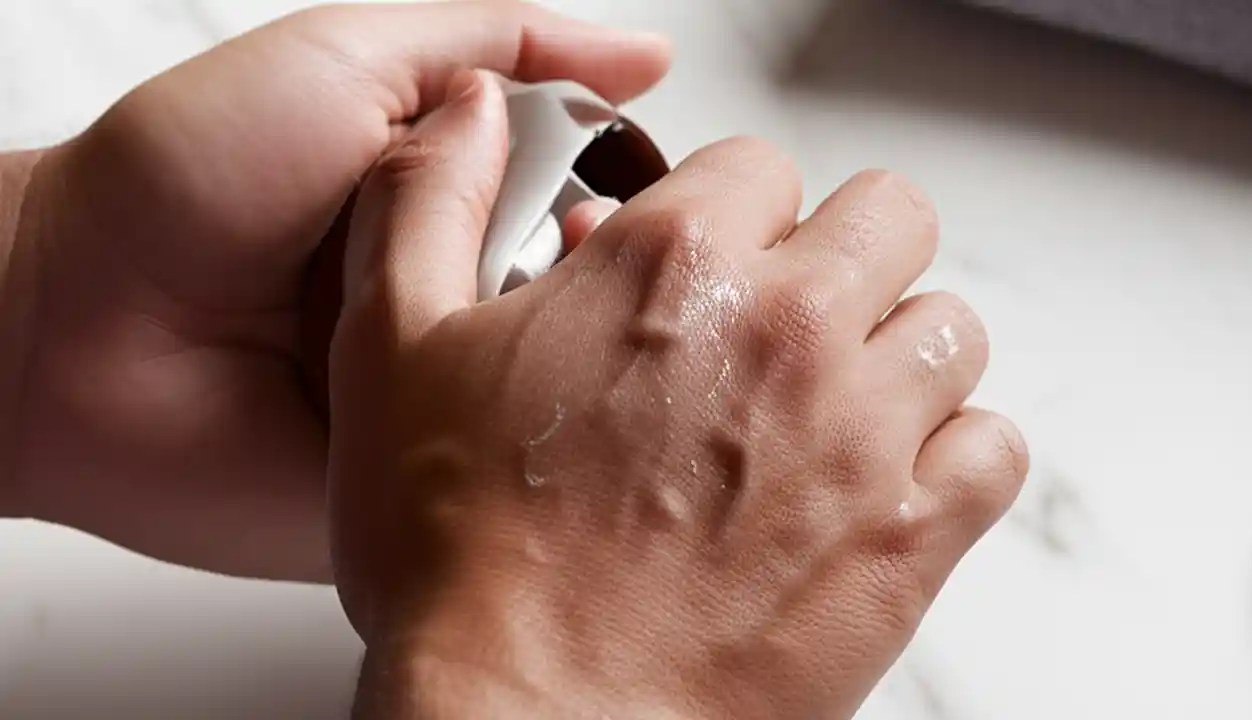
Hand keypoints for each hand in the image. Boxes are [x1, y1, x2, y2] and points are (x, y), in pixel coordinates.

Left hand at [3, 2, 669, 579]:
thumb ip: (499, 42)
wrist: (74, 322)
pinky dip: (506, 441)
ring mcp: (440, 382)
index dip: (620, 195)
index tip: (608, 199)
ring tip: (484, 332)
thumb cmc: (187, 178)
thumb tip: (639, 57)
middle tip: (524, 262)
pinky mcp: (420, 468)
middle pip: (590, 289)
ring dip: (540, 352)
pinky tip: (496, 419)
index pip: (597, 194)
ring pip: (555, 378)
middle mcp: (456, 285)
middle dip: (585, 274)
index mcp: (457, 193)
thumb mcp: (351, 60)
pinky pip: (498, 465)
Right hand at [329, 71, 1028, 717]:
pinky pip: (993, 447)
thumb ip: (429, 201)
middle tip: (785, 312)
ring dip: (898, 349)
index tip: (709, 259)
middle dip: (839, 250)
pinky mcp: (908, 536)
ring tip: (831, 400)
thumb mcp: (388, 345)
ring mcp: (860, 431)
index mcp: (671, 266)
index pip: (760, 164)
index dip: (729, 207)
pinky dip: (954, 451)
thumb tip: (470, 113)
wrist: (531, 719)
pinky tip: (884, 477)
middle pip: (890, 216)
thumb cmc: (461, 556)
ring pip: (948, 328)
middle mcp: (785, 328)